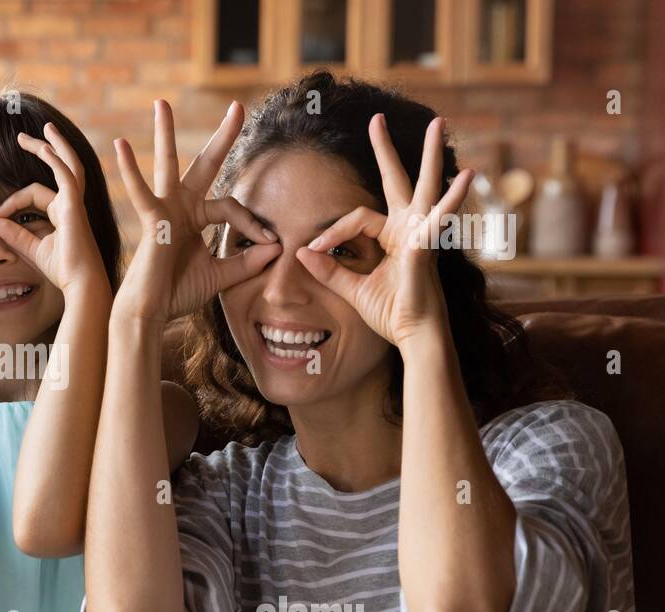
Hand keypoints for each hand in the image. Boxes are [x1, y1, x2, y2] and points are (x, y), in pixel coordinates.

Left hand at [0, 123, 106, 293]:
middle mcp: (71, 204)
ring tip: (42, 128)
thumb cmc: (63, 271)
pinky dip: (55, 161)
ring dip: (54, 145)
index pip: (35, 194)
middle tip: (23, 136)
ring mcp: (75, 203)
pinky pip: (66, 176)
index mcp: (64, 212)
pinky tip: (43, 148)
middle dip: (44, 148)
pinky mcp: (75, 207)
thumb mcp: (33, 250)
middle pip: (60, 166)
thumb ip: (14, 235)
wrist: (81, 285)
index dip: (12, 202)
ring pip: (67, 164)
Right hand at [113, 100, 278, 322]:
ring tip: (161, 103)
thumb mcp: (221, 275)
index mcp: (197, 218)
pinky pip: (141, 191)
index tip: (270, 243)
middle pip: (206, 165)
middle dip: (223, 137)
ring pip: (168, 164)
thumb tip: (275, 247)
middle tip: (237, 107)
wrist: (152, 313)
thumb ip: (246, 262)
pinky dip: (129, 170)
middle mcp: (181, 207)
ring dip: (165, 132)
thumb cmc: (178, 294)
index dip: (254, 223)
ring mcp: (164, 209)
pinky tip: (120, 146)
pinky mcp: (151, 219)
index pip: (233, 207)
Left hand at [296, 115, 473, 348]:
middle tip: (377, 119)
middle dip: (386, 150)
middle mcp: (409, 228)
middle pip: (397, 180)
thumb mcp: (352, 288)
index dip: (331, 232)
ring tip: (439, 124)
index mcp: (392, 235)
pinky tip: (466, 176)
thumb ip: (329, 269)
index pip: (356, 218)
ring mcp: (422, 234)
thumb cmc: (391, 313)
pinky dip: (452, 199)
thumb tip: (301, 252)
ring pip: (425, 186)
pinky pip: (438, 220)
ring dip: (431, 155)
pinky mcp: (428, 247)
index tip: (312, 249)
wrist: (414, 336)